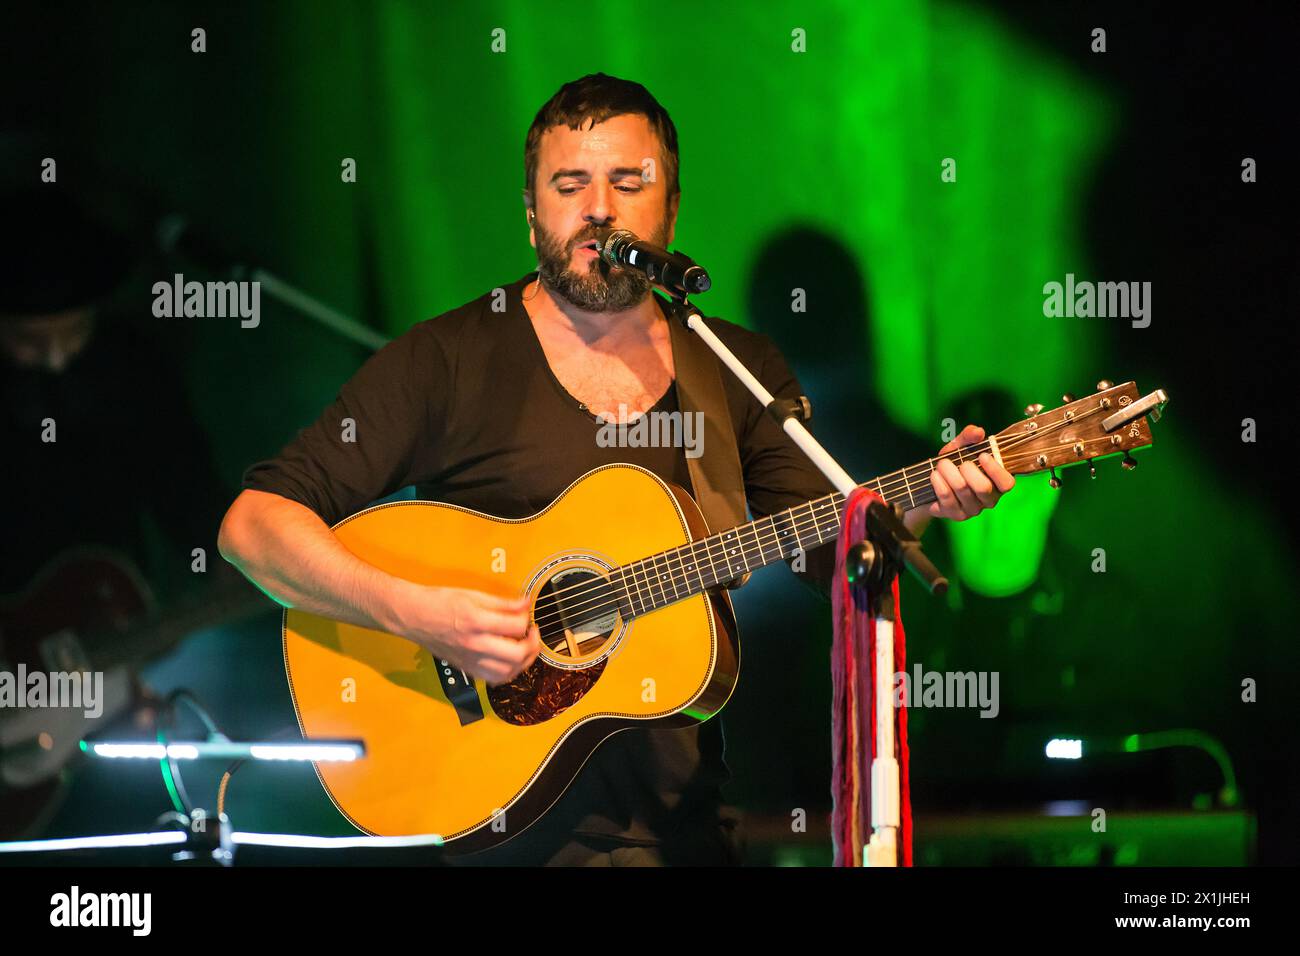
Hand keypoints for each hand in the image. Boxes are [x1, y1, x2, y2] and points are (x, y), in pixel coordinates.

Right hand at [387, 583, 540, 685]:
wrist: (413, 616)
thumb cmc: (439, 603)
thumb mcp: (473, 594)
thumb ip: (502, 603)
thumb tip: (525, 604)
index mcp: (476, 620)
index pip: (515, 625)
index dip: (526, 618)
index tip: (526, 613)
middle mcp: (474, 643)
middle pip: (516, 654)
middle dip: (532, 644)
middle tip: (532, 633)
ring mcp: (470, 659)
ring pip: (507, 672)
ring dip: (523, 662)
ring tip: (525, 648)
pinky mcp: (466, 668)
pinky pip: (494, 679)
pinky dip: (508, 672)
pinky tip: (510, 661)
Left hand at [925, 424, 1015, 520]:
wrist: (931, 483)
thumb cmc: (953, 463)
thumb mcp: (960, 447)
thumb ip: (969, 437)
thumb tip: (978, 432)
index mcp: (997, 483)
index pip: (1007, 483)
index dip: (996, 470)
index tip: (982, 456)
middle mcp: (989, 499)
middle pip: (983, 488)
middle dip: (967, 469)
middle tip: (958, 462)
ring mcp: (973, 509)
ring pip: (962, 490)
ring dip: (948, 472)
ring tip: (941, 464)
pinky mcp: (956, 515)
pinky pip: (947, 498)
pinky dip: (938, 482)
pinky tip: (934, 475)